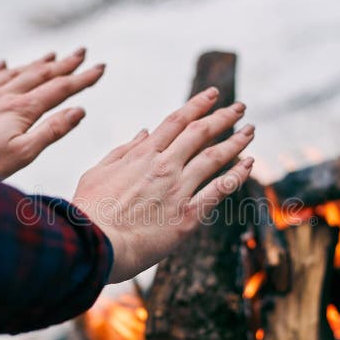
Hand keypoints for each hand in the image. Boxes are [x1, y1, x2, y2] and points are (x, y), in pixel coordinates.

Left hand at [0, 48, 103, 177]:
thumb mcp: (24, 153)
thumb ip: (52, 130)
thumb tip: (79, 111)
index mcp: (22, 109)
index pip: (60, 89)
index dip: (82, 78)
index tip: (100, 67)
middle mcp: (3, 95)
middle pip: (40, 75)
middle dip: (64, 64)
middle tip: (81, 52)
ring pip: (15, 73)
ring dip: (36, 63)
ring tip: (52, 55)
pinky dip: (0, 70)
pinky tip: (3, 64)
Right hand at [73, 87, 254, 282]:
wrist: (93, 244)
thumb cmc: (88, 211)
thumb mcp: (97, 172)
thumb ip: (123, 151)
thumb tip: (144, 132)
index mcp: (142, 154)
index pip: (176, 121)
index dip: (197, 105)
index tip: (212, 94)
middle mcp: (164, 166)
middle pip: (200, 132)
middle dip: (223, 117)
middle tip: (240, 107)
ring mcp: (178, 188)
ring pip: (214, 157)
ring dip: (235, 141)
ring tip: (250, 131)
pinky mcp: (187, 215)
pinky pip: (219, 190)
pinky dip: (237, 175)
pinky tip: (249, 164)